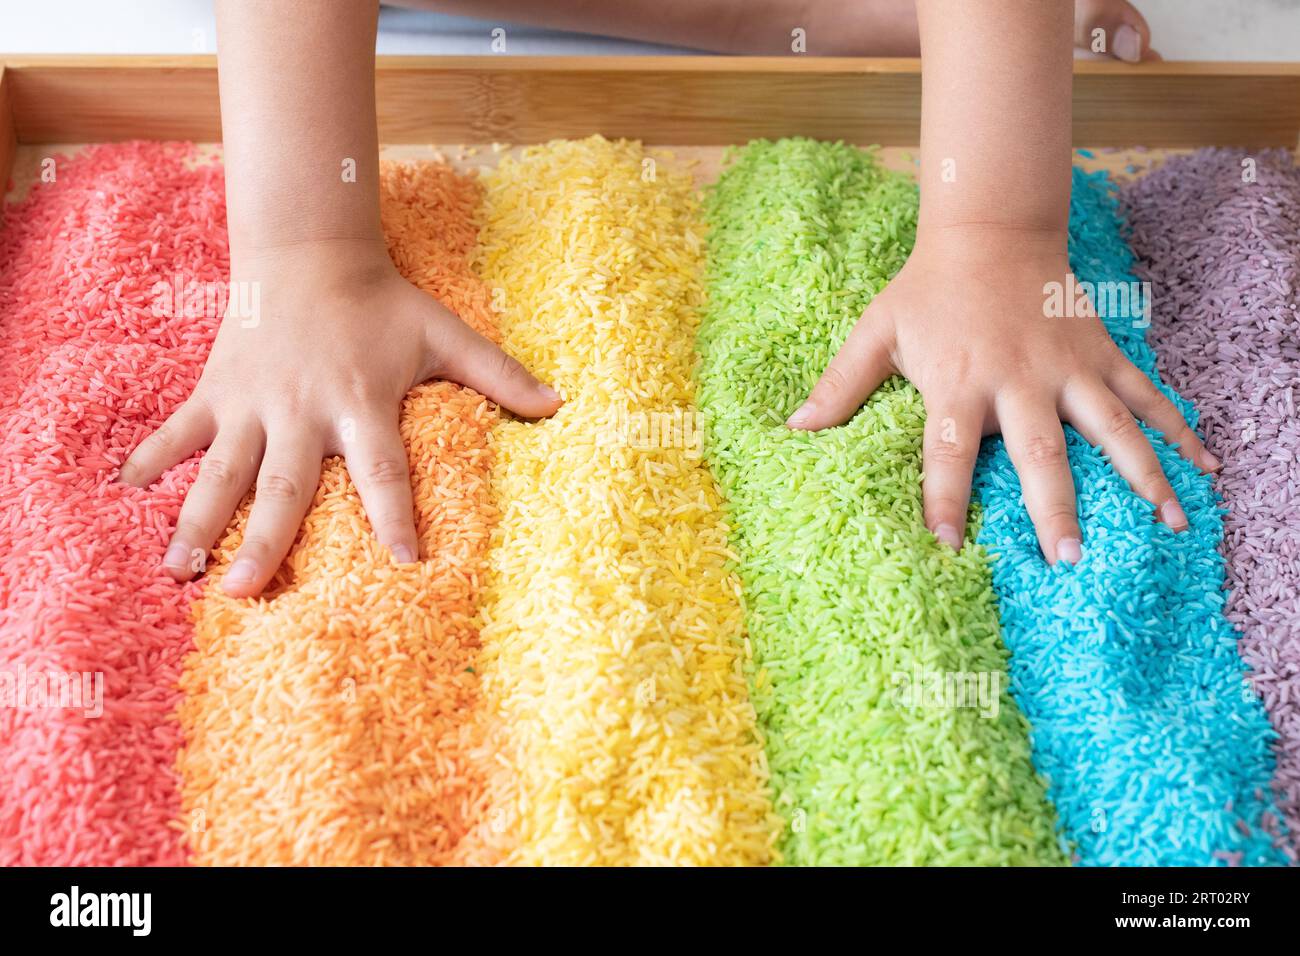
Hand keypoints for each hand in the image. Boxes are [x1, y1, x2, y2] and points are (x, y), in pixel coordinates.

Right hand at [119, 239, 560, 596]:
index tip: (407, 563)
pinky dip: (152, 457)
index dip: (397, 515)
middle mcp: (303, 410)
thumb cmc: (382, 302)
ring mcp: (253, 402)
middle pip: (286, 485)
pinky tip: (124, 493)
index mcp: (362, 404)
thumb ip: (499, 374)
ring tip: (177, 569)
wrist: (308, 251)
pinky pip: (180, 430)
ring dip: (197, 517)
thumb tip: (560, 404)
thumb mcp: (444, 334)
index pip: (385, 471)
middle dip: (266, 539)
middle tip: (244, 594)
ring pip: (222, 469)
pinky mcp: (216, 389)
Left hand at [787, 227, 1218, 564]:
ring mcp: (1069, 368)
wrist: (992, 229)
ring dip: (1141, 477)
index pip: (947, 452)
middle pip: (1040, 452)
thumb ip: (840, 386)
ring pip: (1112, 428)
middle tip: (1069, 560)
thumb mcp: (877, 332)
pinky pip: (1147, 396)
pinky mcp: (1102, 353)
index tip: (947, 545)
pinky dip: (1180, 430)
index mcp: (958, 380)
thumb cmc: (927, 289)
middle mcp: (1018, 380)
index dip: (943, 498)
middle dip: (1055, 507)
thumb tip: (792, 430)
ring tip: (1169, 526)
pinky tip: (1207, 467)